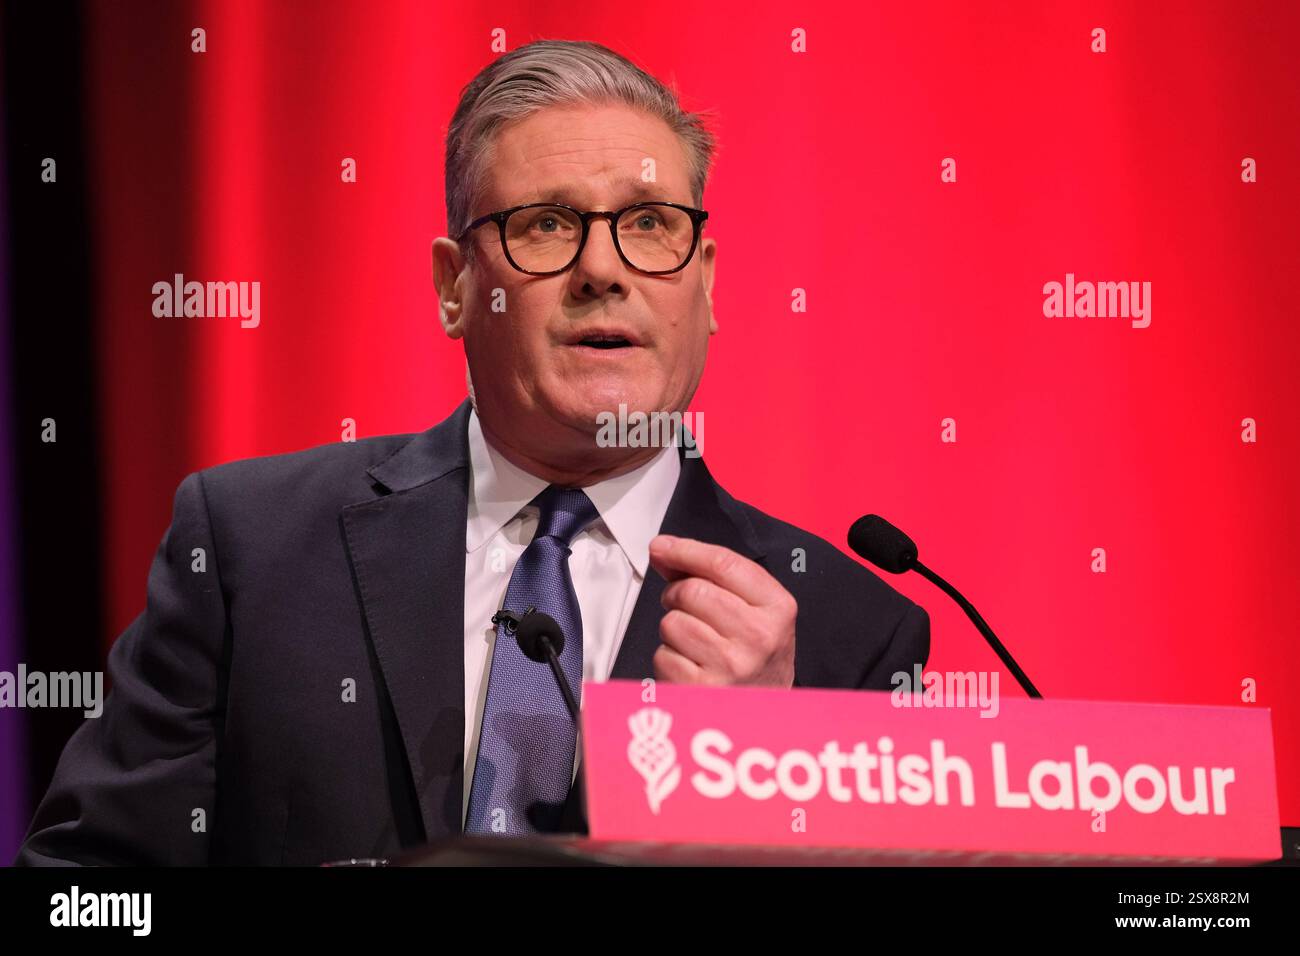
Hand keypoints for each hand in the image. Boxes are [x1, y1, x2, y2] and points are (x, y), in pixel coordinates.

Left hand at [647, 534, 796, 687]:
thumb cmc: (755, 656)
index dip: (685, 550)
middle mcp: (758, 636)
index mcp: (777, 607)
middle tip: (684, 606)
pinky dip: (668, 658)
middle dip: (676, 593)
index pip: (724, 563)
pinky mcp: (703, 689)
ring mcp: (731, 665)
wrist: (765, 712)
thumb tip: (662, 550)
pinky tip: (691, 666)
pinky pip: (663, 655)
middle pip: (692, 590)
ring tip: (693, 641)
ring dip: (673, 628)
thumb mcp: (755, 611)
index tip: (662, 547)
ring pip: (672, 622)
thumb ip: (715, 576)